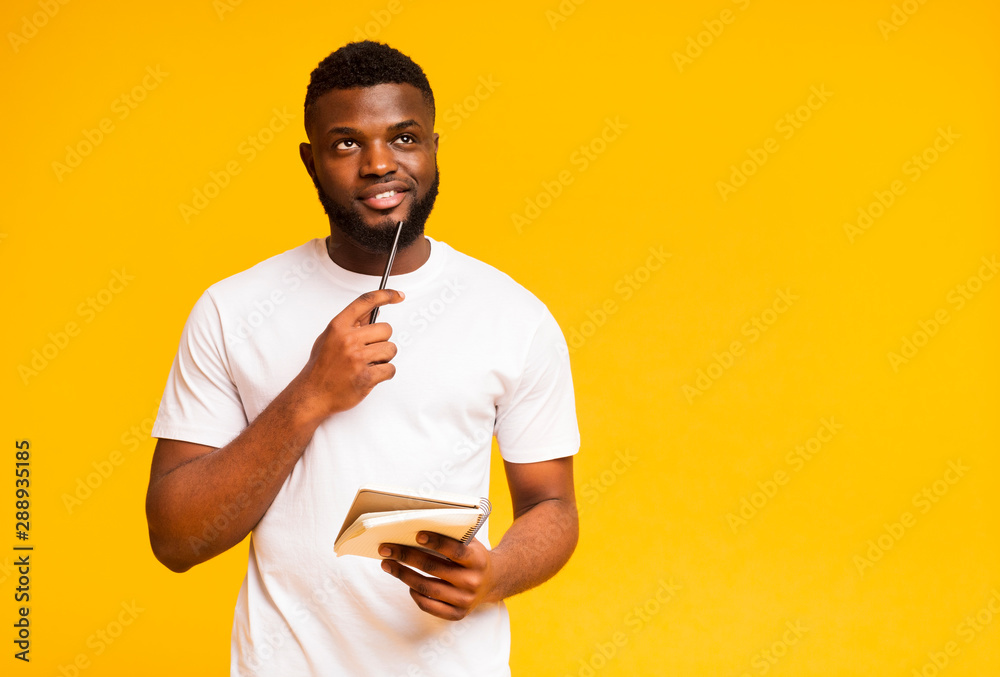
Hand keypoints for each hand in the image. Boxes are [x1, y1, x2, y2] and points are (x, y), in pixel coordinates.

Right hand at [294, 289, 404, 420]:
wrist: (313, 394)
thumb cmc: (321, 366)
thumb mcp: (329, 337)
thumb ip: (351, 324)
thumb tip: (374, 311)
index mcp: (339, 326)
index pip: (366, 301)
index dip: (385, 295)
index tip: (398, 295)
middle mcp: (348, 340)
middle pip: (386, 329)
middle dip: (382, 340)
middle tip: (370, 350)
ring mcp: (357, 359)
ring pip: (391, 349)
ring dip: (384, 358)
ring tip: (369, 364)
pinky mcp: (366, 377)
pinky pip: (391, 369)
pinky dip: (385, 373)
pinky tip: (371, 375)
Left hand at [379, 532, 496, 620]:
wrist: (492, 582)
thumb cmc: (473, 557)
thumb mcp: (470, 544)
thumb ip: (452, 537)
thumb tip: (417, 527)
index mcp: (477, 560)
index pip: (455, 550)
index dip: (436, 542)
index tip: (417, 534)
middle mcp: (472, 581)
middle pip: (433, 567)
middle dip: (406, 556)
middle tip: (387, 549)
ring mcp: (464, 600)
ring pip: (426, 587)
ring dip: (403, 574)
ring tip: (388, 564)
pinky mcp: (457, 614)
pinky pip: (428, 605)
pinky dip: (414, 594)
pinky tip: (407, 583)